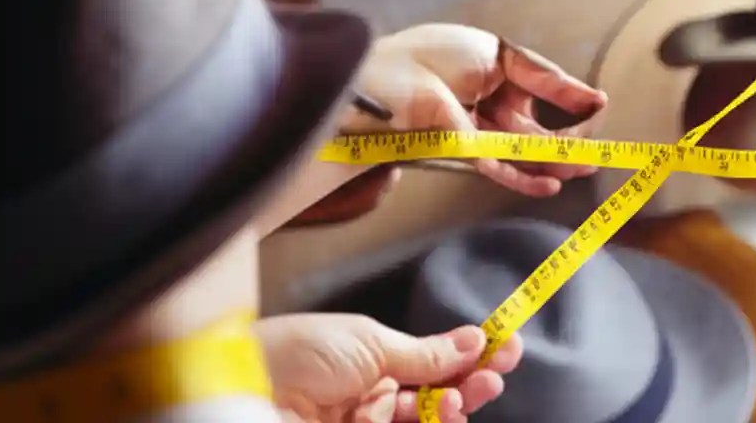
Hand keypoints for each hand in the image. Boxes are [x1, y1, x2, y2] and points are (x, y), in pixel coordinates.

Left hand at [257, 313, 522, 422]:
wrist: (247, 389)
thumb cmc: (299, 353)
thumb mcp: (370, 343)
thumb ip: (424, 353)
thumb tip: (475, 340)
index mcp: (375, 359)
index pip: (435, 361)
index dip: (473, 356)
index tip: (507, 346)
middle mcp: (375, 394)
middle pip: (437, 395)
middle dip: (472, 384)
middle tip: (497, 375)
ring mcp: (367, 422)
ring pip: (426, 420)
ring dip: (453, 407)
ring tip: (465, 396)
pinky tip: (444, 412)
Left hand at [341, 24, 607, 196]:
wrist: (383, 79)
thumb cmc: (430, 56)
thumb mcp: (495, 54)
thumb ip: (540, 75)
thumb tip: (585, 94)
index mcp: (491, 69)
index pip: (541, 85)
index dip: (570, 96)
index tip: (598, 105)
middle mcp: (486, 101)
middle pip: (535, 126)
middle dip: (567, 139)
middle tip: (595, 151)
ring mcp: (474, 129)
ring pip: (522, 149)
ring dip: (553, 161)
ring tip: (584, 169)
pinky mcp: (462, 152)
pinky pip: (498, 166)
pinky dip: (524, 177)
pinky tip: (550, 185)